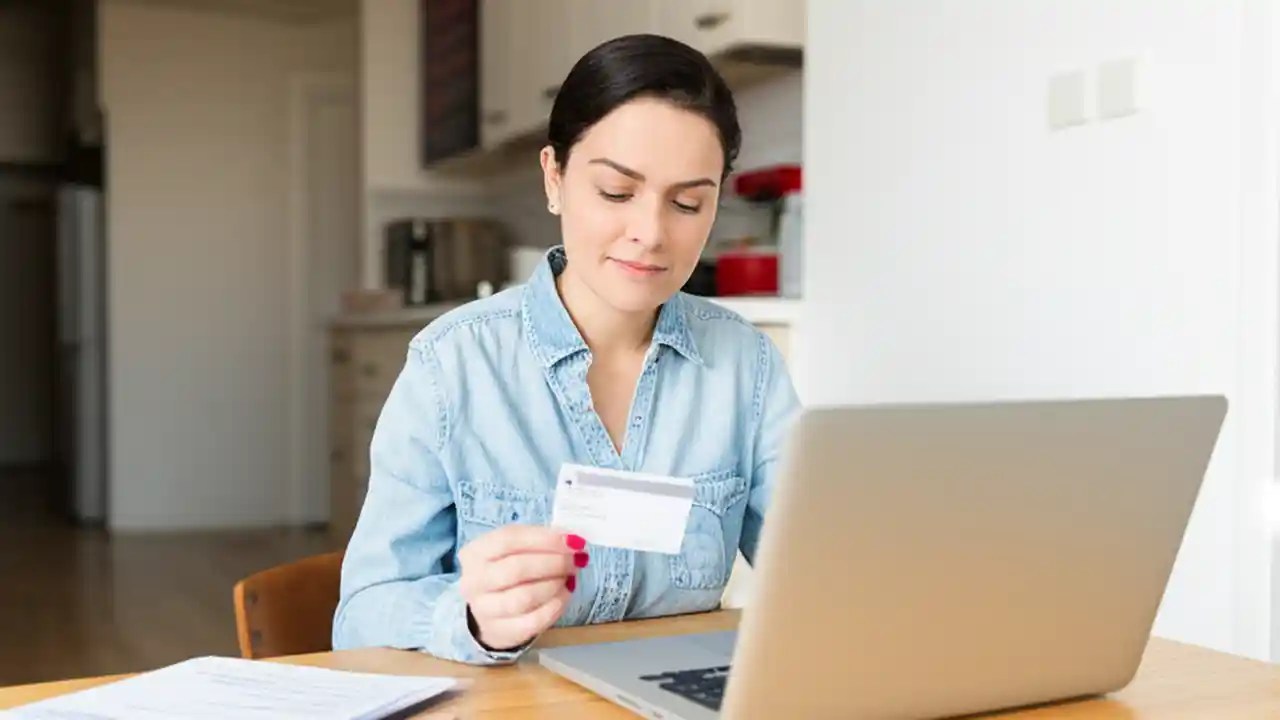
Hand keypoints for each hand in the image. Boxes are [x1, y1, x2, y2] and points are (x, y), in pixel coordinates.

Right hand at [458, 525, 588, 650]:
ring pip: (525, 597)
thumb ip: (539, 542)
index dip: (544, 539)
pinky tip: (564, 595)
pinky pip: (533, 621)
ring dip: (554, 585)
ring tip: (569, 577)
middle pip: (517, 568)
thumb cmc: (506, 572)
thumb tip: (573, 541)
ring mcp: (484, 610)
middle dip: (554, 563)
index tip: (572, 541)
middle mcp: (474, 581)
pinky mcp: (501, 632)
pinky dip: (555, 606)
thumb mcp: (514, 550)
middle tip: (575, 560)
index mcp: (476, 552)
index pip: (509, 539)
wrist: (487, 610)